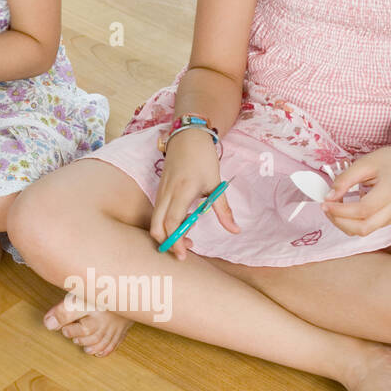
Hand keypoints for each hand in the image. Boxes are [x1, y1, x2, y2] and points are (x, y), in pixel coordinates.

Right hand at [149, 128, 238, 259]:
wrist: (187, 137)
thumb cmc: (202, 158)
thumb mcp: (216, 184)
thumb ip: (223, 210)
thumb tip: (235, 230)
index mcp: (181, 191)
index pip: (171, 223)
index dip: (175, 241)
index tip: (184, 254)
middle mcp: (166, 194)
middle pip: (156, 227)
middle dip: (167, 243)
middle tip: (185, 251)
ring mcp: (160, 193)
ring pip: (155, 222)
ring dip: (168, 235)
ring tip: (189, 237)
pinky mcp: (159, 192)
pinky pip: (158, 214)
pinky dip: (166, 225)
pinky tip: (184, 223)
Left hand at [322, 146, 390, 235]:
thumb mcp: (367, 162)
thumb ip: (346, 179)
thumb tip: (329, 196)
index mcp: (390, 192)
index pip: (363, 210)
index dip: (341, 210)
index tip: (325, 202)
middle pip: (363, 228)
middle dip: (339, 221)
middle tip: (326, 208)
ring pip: (363, 231)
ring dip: (343, 224)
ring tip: (332, 208)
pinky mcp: (387, 220)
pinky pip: (366, 228)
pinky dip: (350, 223)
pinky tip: (342, 210)